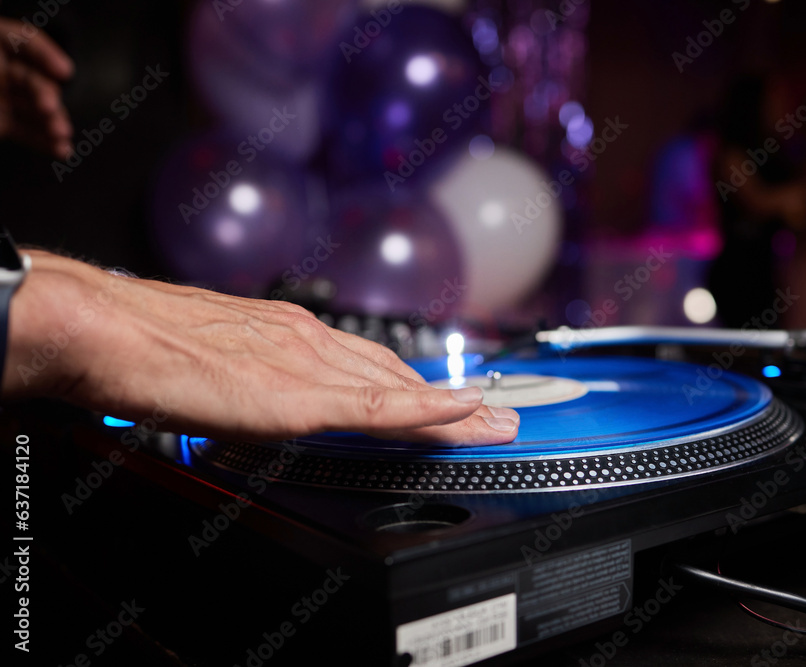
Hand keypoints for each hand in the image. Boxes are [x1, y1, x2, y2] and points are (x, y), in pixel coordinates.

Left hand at [0, 18, 73, 158]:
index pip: (24, 41)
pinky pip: (28, 133)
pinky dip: (46, 143)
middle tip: (50, 110)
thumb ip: (19, 50)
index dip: (46, 54)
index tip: (64, 72)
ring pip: (36, 110)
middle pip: (35, 81)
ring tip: (61, 135)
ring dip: (53, 123)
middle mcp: (1, 72)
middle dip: (48, 97)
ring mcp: (2, 100)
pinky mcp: (3, 125)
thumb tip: (52, 73)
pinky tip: (61, 150)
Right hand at [3, 251, 519, 444]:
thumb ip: (256, 373)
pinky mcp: (299, 395)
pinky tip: (460, 414)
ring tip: (497, 421)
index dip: (414, 382)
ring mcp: (310, 365)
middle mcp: (311, 342)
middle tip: (494, 410)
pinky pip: (379, 404)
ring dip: (455, 407)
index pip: (371, 362)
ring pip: (401, 388)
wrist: (113, 332)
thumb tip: (265, 394)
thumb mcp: (220, 356)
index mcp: (290, 333)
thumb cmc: (151, 345)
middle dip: (450, 396)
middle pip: (398, 372)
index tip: (448, 396)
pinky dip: (426, 410)